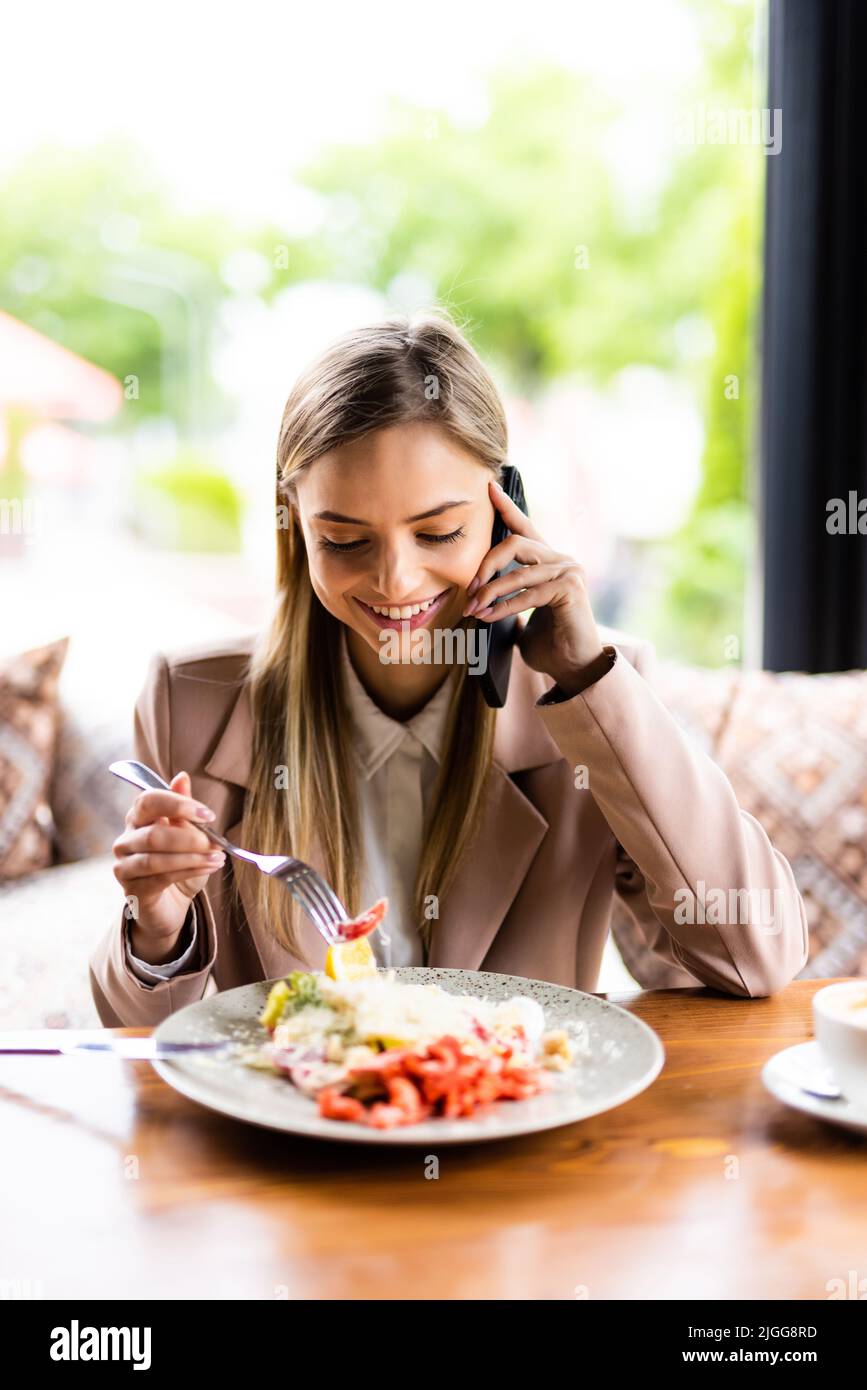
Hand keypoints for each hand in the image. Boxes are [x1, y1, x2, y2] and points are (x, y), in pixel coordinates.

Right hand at [112, 771, 224, 961]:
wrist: (170, 902)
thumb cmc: (179, 863)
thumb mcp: (187, 833)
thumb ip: (183, 807)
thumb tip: (181, 777)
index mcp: (138, 818)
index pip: (148, 800)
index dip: (178, 805)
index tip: (208, 815)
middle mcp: (125, 839)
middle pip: (154, 833)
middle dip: (190, 838)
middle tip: (217, 843)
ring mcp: (124, 866)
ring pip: (156, 858)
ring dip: (192, 857)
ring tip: (217, 857)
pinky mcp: (131, 889)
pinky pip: (161, 878)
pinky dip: (190, 871)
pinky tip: (209, 868)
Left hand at [462, 477, 605, 695]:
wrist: (575, 668)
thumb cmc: (548, 644)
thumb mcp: (519, 615)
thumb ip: (505, 597)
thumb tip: (475, 595)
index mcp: (549, 561)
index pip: (525, 527)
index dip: (506, 507)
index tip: (488, 487)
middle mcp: (562, 560)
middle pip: (515, 542)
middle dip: (486, 564)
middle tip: (468, 589)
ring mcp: (569, 572)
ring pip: (518, 571)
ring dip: (490, 591)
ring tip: (472, 608)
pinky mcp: (571, 590)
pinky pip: (528, 594)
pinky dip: (504, 606)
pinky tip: (488, 616)